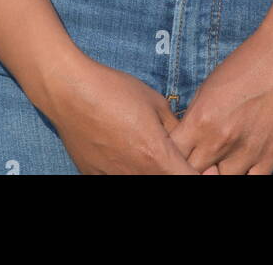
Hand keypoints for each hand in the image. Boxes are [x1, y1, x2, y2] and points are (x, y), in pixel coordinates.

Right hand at [42, 56, 201, 173]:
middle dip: (173, 170)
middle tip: (171, 154)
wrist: (71, 92)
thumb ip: (174, 128)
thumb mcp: (155, 102)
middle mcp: (137, 175)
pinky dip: (126, 170)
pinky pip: (119, 178)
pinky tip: (122, 152)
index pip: (189, 179)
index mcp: (157, 157)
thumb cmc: (115, 91)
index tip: (201, 166)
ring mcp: (114, 180)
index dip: (199, 175)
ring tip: (142, 150)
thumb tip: (184, 141)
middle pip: (166, 182)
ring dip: (150, 171)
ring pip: (142, 182)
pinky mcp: (95, 178)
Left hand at [167, 26, 272, 173]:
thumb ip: (194, 117)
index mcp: (200, 120)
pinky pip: (252, 183)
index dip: (173, 155)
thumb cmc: (245, 64)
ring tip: (221, 160)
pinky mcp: (271, 156)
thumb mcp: (208, 86)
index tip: (177, 152)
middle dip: (192, 166)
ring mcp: (246, 152)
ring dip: (219, 173)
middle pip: (193, 173)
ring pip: (222, 181)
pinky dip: (244, 176)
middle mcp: (220, 141)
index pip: (173, 154)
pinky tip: (242, 166)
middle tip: (200, 156)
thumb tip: (185, 139)